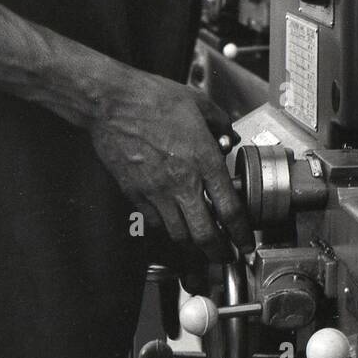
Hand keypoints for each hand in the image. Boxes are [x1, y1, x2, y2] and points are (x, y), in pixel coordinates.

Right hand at [88, 65, 253, 258]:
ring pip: (178, 234)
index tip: (246, 243)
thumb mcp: (199, 104)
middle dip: (218, 253)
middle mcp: (182, 182)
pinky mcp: (134, 193)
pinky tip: (174, 225)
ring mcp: (156, 191)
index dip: (241, 233)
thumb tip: (230, 138)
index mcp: (204, 161)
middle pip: (204, 234)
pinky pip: (155, 222)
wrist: (111, 103)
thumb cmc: (153, 99)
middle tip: (226, 258)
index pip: (230, 209)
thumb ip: (220, 124)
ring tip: (201, 248)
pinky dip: (167, 229)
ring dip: (193, 246)